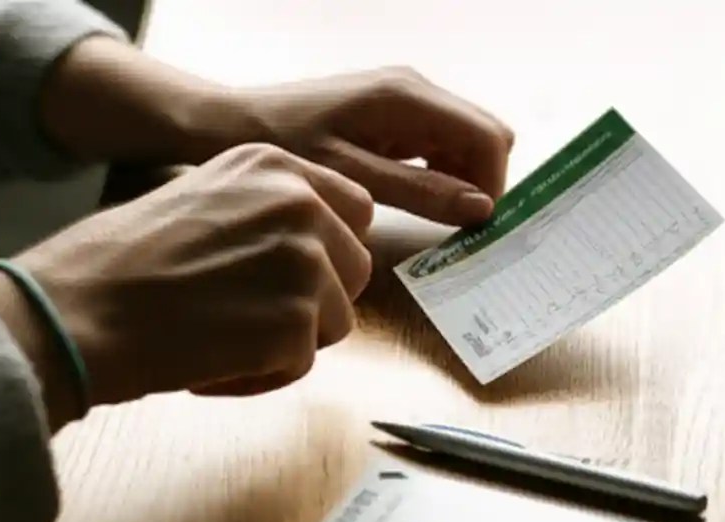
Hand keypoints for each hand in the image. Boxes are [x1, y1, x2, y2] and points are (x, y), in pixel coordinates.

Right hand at [0, 144, 372, 427]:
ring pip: (336, 320)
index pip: (354, 209)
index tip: (300, 273)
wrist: (77, 311)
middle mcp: (299, 204)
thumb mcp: (202, 199)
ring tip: (222, 338)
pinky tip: (210, 362)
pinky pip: (303, 364)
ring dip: (289, 341)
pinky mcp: (297, 323)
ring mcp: (304, 262)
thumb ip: (265, 212)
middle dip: (316, 300)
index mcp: (275, 165)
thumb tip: (316, 246)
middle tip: (252, 314)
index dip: (332, 250)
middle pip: (355, 268)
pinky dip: (262, 375)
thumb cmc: (119, 264)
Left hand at [228, 66, 514, 226]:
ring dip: (463, 180)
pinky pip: (439, 145)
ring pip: (466, 142)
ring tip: (437, 220)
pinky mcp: (394, 116)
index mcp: (408, 97)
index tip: (477, 228)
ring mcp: (406, 100)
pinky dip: (443, 175)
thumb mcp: (353, 180)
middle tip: (459, 229)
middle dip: (483, 182)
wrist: (229, 124)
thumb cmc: (284, 148)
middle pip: (484, 136)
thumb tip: (481, 208)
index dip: (495, 184)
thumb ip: (421, 193)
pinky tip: (418, 202)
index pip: (489, 136)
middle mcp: (415, 89)